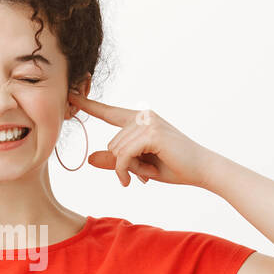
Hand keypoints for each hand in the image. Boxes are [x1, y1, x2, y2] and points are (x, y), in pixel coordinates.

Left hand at [69, 90, 212, 187]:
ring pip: (117, 151)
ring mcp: (148, 122)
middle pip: (112, 144)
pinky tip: (139, 179)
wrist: (202, 170)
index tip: (70, 94)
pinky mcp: (151, 133)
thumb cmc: (173, 167)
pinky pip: (123, 156)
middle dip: (124, 164)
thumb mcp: (138, 165)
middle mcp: (143, 116)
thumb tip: (89, 158)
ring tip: (150, 171)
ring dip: (129, 169)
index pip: (108, 112)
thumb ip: (115, 161)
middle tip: (146, 170)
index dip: (87, 104)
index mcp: (139, 120)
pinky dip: (126, 171)